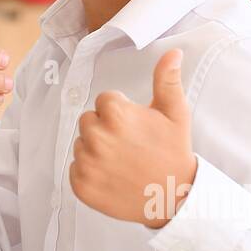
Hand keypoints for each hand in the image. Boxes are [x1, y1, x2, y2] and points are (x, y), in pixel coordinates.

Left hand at [69, 49, 197, 227]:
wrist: (173, 197)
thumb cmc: (173, 152)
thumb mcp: (175, 113)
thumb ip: (167, 80)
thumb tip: (173, 52)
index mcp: (116, 115)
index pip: (104, 101)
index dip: (120, 112)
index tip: (135, 127)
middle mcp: (97, 137)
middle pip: (88, 121)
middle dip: (105, 129)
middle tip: (128, 145)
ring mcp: (87, 163)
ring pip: (81, 144)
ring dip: (96, 150)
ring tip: (121, 162)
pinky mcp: (81, 185)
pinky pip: (75, 168)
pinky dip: (89, 172)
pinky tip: (112, 176)